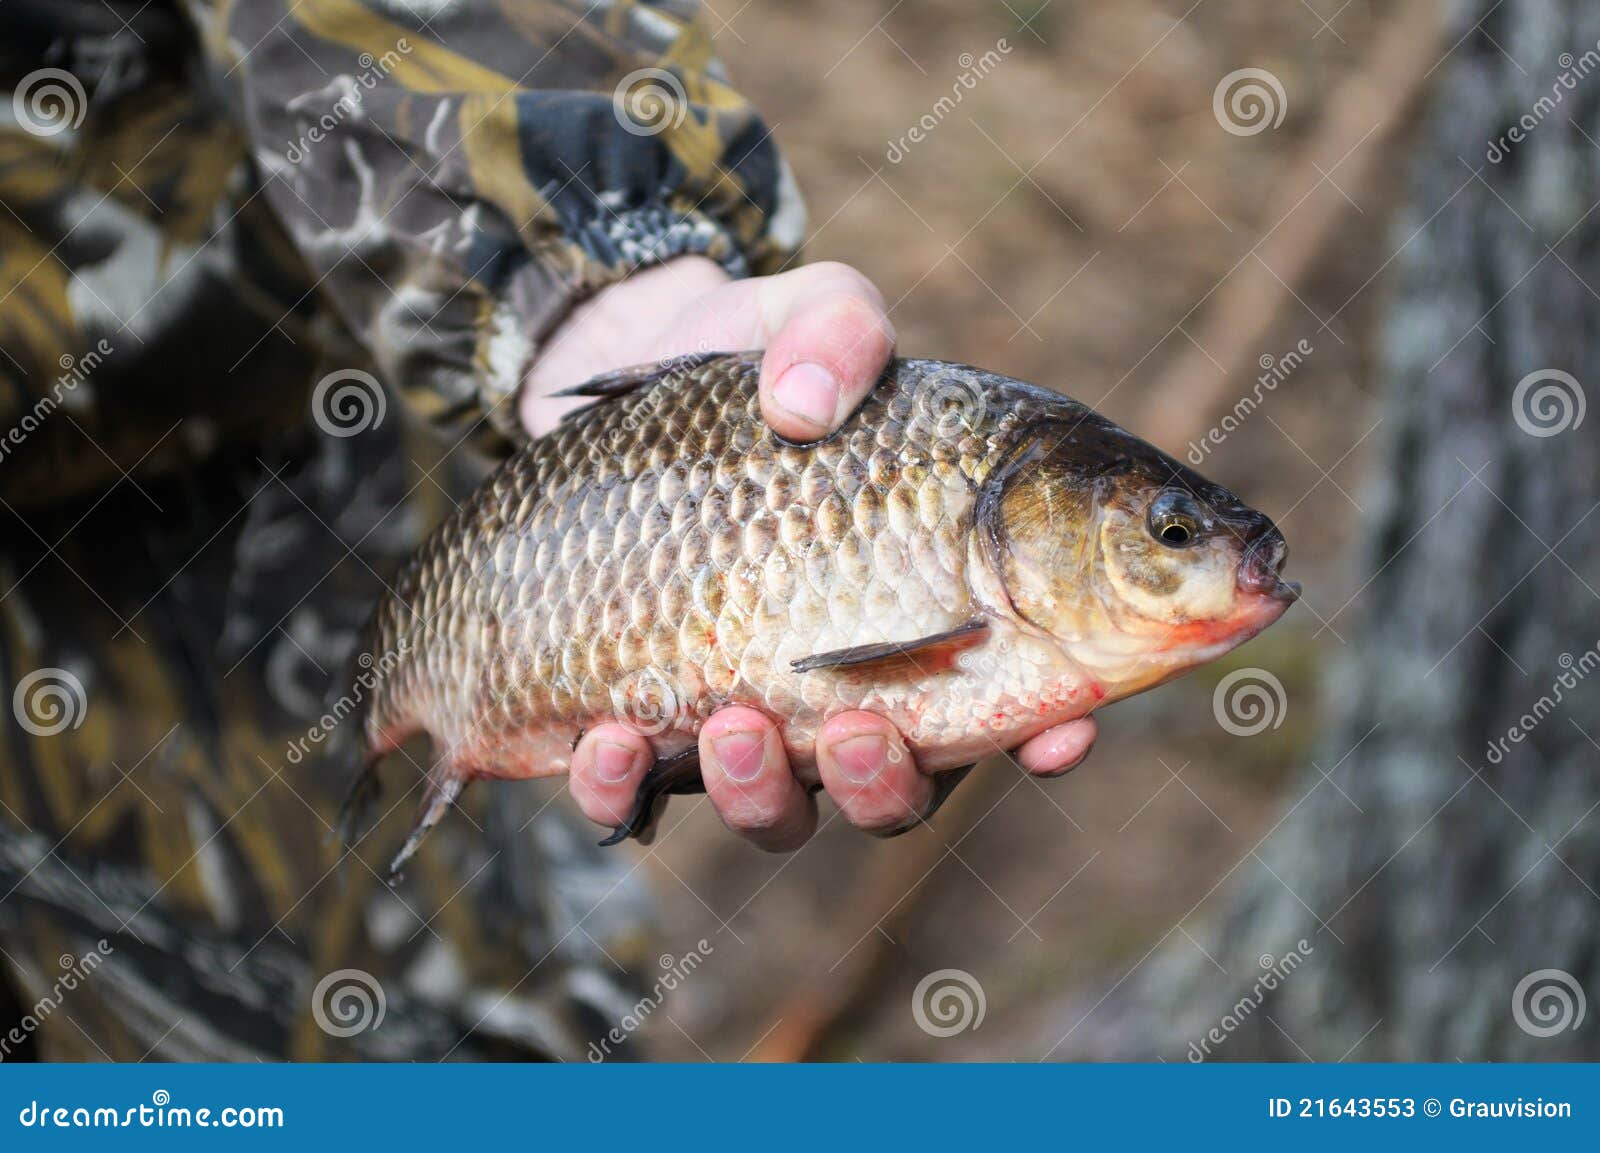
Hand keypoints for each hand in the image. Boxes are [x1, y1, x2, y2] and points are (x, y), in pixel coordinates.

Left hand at [524, 257, 1098, 849]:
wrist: (620, 391)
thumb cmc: (754, 360)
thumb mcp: (806, 314)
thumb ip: (835, 328)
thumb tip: (803, 403)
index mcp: (936, 599)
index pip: (1027, 685)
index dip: (1057, 727)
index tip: (1058, 731)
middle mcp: (859, 682)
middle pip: (902, 787)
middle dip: (885, 782)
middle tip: (858, 728)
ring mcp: (753, 714)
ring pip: (782, 810)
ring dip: (761, 793)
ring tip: (731, 729)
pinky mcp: (645, 719)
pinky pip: (635, 797)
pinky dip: (619, 788)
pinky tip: (607, 739)